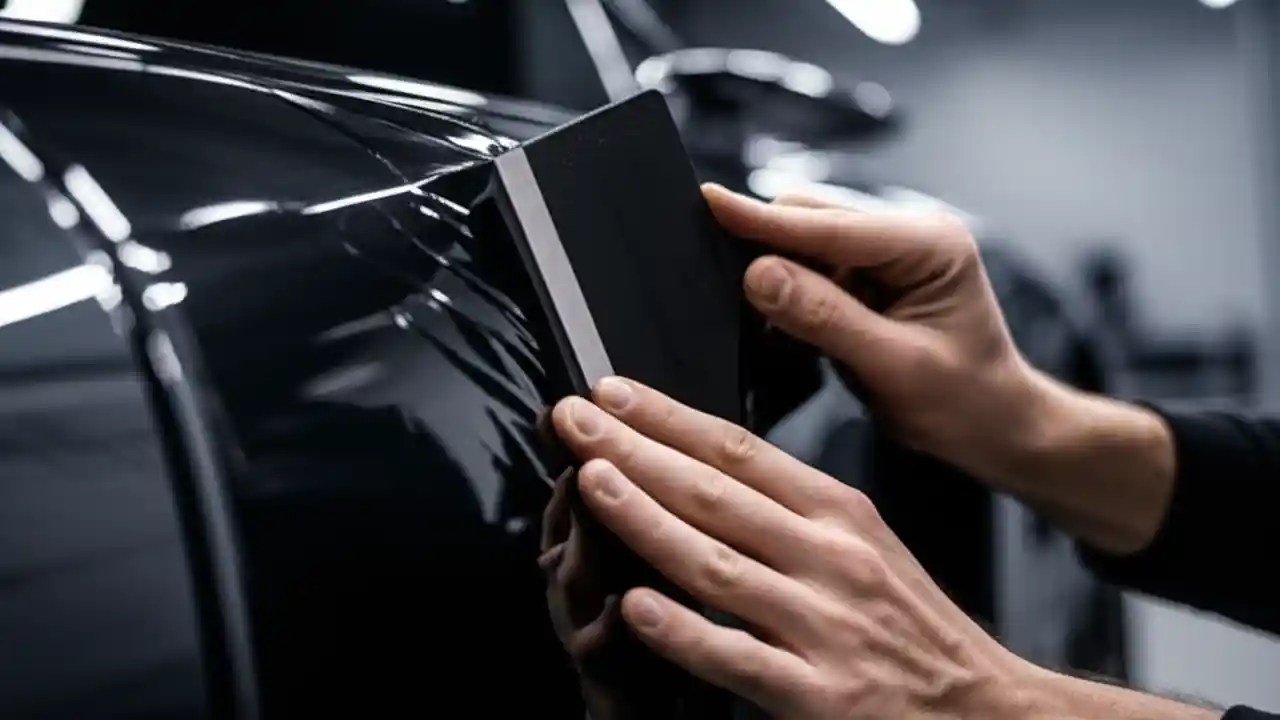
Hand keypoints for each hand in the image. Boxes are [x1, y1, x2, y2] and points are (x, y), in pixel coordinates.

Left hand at [550, 377, 1032, 718]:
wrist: (985, 710)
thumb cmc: (910, 625)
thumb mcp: (864, 543)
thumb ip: (790, 509)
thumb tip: (704, 468)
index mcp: (839, 513)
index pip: (739, 451)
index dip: (668, 418)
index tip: (610, 392)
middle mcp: (830, 558)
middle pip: (716, 494)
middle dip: (634, 450)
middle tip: (571, 419)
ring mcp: (824, 627)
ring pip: (717, 565)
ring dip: (646, 520)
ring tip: (592, 483)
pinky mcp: (820, 697)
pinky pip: (739, 659)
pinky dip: (685, 631)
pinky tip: (636, 606)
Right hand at [705, 185, 1176, 552]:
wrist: (995, 427)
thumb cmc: (966, 403)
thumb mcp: (896, 368)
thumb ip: (824, 318)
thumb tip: (757, 275)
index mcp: (928, 244)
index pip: (829, 226)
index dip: (764, 219)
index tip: (709, 203)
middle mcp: (907, 234)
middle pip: (810, 220)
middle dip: (767, 248)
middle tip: (733, 298)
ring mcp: (886, 254)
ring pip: (803, 243)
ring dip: (779, 275)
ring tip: (774, 325)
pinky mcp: (867, 276)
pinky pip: (809, 270)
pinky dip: (789, 293)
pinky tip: (787, 324)